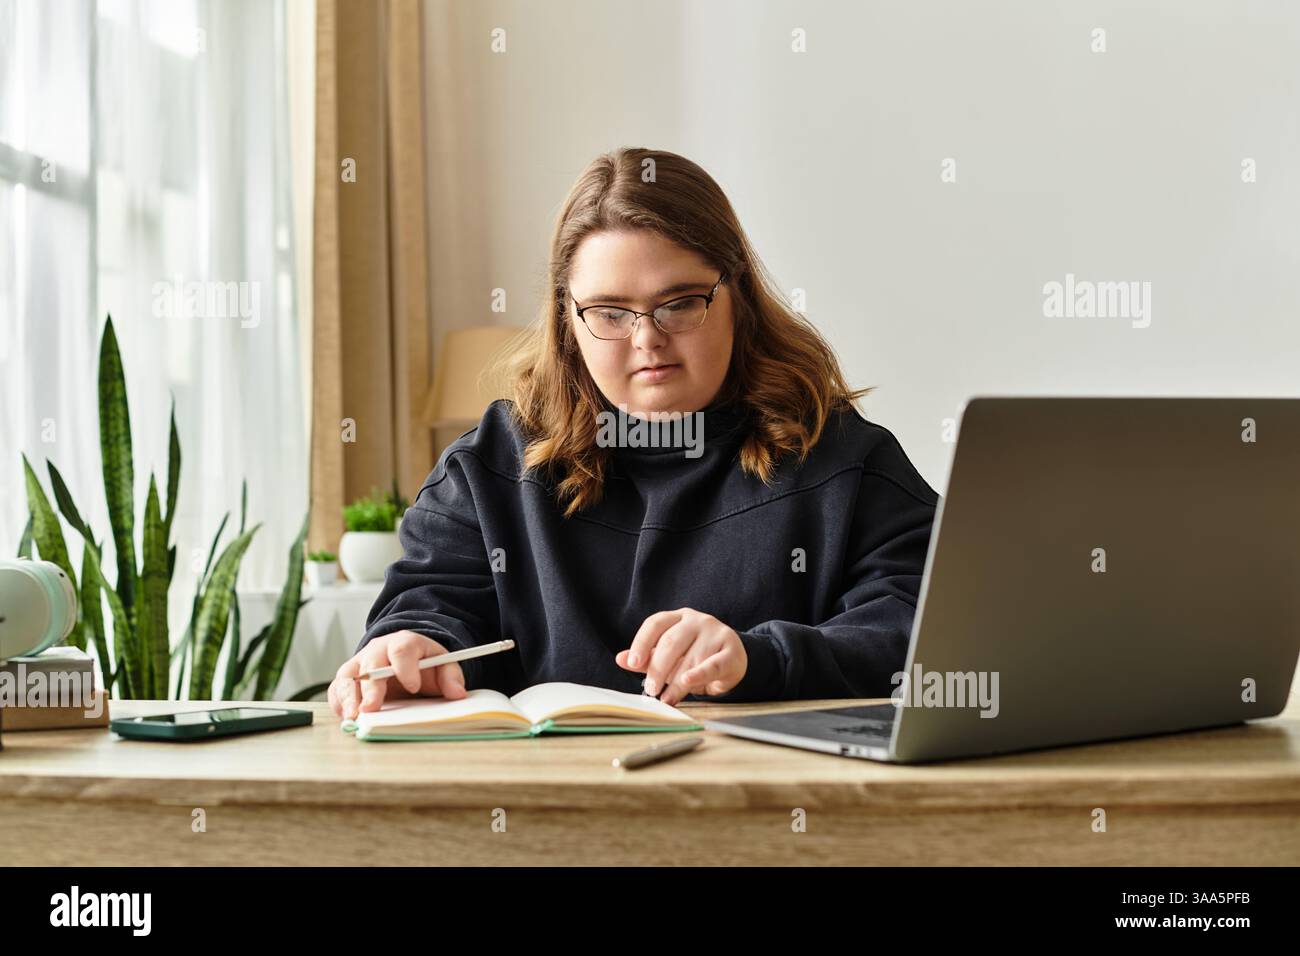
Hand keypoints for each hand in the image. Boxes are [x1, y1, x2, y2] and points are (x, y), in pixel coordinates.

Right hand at [328, 630, 468, 719]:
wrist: (405, 658)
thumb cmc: (422, 663)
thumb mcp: (443, 664)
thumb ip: (451, 676)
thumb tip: (457, 693)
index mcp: (404, 643)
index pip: (402, 649)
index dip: (405, 667)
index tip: (412, 686)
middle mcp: (377, 651)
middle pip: (371, 664)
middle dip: (371, 688)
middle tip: (372, 708)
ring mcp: (360, 664)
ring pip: (348, 676)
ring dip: (349, 697)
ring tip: (353, 716)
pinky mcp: (348, 679)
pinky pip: (337, 689)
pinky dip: (339, 703)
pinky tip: (346, 716)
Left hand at [615, 607, 746, 705]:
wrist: (733, 660)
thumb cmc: (696, 656)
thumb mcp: (670, 656)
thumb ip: (647, 657)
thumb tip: (620, 658)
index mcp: (678, 617)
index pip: (655, 623)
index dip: (641, 643)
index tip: (632, 663)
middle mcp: (697, 620)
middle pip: (671, 642)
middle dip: (657, 669)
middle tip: (651, 689)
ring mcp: (716, 633)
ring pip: (690, 659)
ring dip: (676, 683)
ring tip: (667, 699)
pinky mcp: (731, 651)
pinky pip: (713, 664)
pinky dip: (699, 674)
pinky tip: (688, 682)